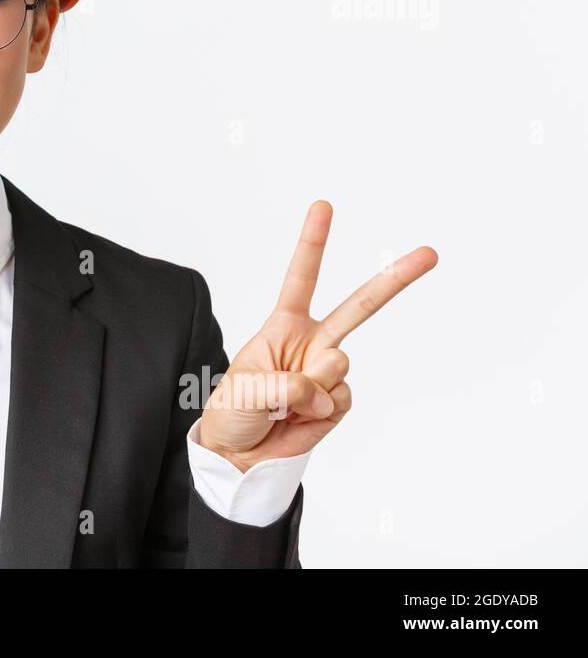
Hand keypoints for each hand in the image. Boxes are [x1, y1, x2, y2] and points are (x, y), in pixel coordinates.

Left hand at [199, 201, 437, 471]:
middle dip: (395, 279)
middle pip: (359, 306)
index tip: (324, 206)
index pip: (301, 278)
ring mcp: (328, 371)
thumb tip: (321, 388)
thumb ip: (282, 385)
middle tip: (430, 253)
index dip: (313, 243)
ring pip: (337, 365)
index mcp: (283, 326)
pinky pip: (340, 399)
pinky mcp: (338, 401)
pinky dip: (319, 412)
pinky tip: (300, 418)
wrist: (240, 456)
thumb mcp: (242, 392)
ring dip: (309, 389)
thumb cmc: (232, 414)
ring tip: (282, 405)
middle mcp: (312, 342)